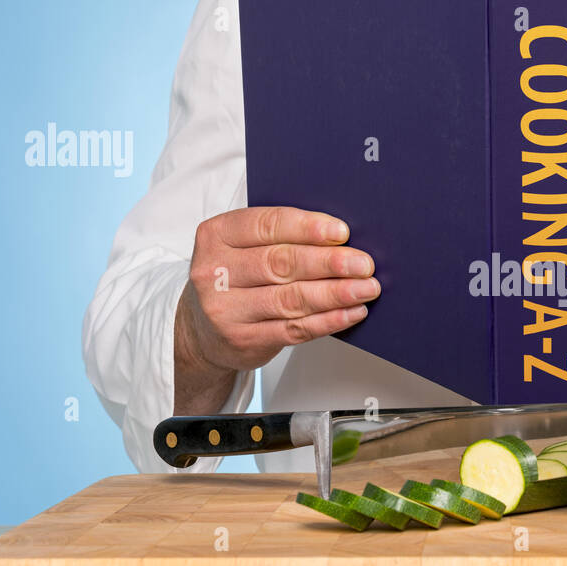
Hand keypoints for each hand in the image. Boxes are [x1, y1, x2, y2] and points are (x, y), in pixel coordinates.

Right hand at [174, 206, 378, 412]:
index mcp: (216, 236)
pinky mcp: (243, 340)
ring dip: (336, 293)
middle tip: (363, 264)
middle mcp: (214, 272)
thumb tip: (340, 238)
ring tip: (366, 289)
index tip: (342, 232)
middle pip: (281, 263)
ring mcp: (226, 310)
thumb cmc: (234, 278)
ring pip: (291, 299)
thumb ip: (280, 237)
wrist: (201, 329)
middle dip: (329, 263)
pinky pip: (294, 329)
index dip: (307, 228)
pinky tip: (351, 313)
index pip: (266, 225)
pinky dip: (328, 321)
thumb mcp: (242, 247)